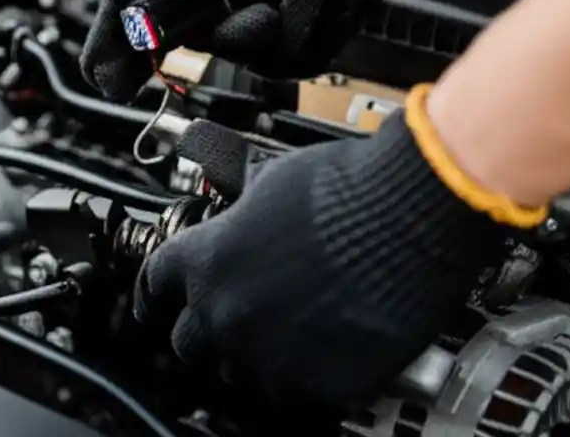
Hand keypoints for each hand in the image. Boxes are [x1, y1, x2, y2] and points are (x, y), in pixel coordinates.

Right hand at [81, 0, 460, 99]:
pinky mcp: (311, 36)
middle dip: (167, 44)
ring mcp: (264, 17)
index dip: (114, 42)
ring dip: (262, 9)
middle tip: (177, 26)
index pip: (140, 8)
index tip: (100, 72)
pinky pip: (290, 52)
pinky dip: (304, 8)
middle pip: (178, 41)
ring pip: (237, 49)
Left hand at [134, 115, 504, 407]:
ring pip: (242, 374)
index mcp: (207, 261)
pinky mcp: (321, 387)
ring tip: (295, 323)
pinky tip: (330, 342)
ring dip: (258, 354)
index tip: (157, 300)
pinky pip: (299, 394)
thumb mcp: (273, 177)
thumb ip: (238, 201)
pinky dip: (309, 374)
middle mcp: (228, 315)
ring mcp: (272, 358)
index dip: (155, 292)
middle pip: (189, 343)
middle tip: (241, 309)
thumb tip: (227, 188)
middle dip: (208, 327)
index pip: (153, 288)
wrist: (416, 215)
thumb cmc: (350, 188)